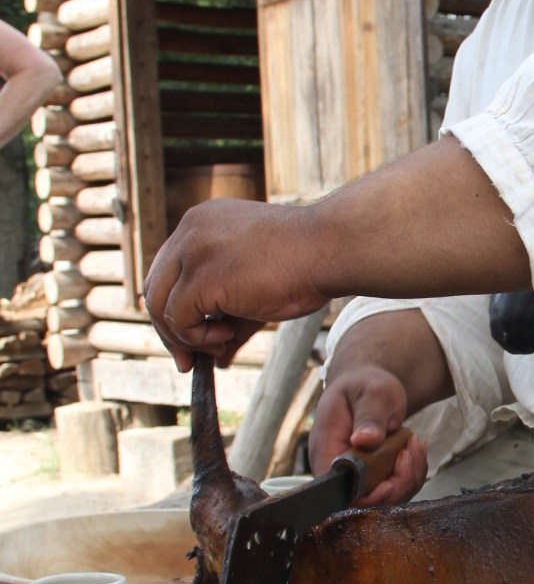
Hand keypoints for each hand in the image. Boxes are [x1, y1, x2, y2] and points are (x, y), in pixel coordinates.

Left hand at [144, 200, 328, 369]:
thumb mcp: (256, 289)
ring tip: (221, 344)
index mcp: (202, 222)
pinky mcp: (200, 277)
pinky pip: (178, 319)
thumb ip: (231, 319)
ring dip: (186, 337)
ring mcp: (192, 250)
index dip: (173, 307)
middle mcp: (190, 230)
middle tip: (187, 361)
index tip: (189, 339)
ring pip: (159, 305)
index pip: (167, 270)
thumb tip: (217, 360)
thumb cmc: (305, 265)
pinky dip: (196, 338)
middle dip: (169, 330)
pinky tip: (226, 337)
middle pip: (154, 288)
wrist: (329, 249)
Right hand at [309, 364, 427, 505]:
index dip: (367, 495)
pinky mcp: (374, 476)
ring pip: (386, 497)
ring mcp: (356, 475)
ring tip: (414, 444)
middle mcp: (338, 469)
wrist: (368, 384)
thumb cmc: (364, 385)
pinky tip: (414, 447)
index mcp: (326, 451)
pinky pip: (396, 487)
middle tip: (410, 451)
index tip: (391, 478)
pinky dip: (412, 471)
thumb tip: (364, 440)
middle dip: (397, 483)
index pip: (339, 491)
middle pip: (366, 501)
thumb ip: (369, 416)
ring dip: (409, 475)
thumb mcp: (371, 393)